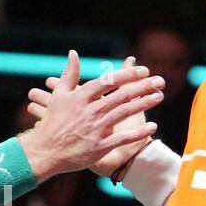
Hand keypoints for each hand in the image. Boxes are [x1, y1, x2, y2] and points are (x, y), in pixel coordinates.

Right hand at [18, 51, 163, 178]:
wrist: (44, 152)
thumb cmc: (52, 123)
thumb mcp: (58, 96)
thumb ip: (69, 74)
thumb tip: (73, 53)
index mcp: (81, 97)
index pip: (108, 81)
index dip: (128, 75)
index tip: (144, 70)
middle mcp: (90, 111)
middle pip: (121, 95)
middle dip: (143, 87)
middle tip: (160, 80)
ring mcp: (95, 130)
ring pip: (124, 113)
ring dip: (144, 104)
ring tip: (159, 96)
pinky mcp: (98, 147)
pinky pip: (122, 139)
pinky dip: (138, 133)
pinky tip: (152, 127)